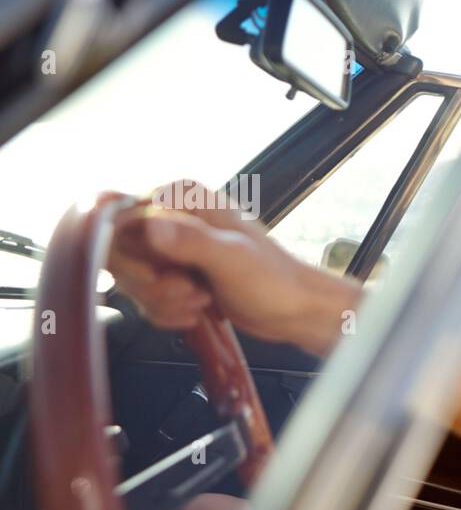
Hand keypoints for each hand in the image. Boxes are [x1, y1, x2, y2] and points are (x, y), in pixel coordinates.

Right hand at [106, 180, 360, 354]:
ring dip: (161, 301)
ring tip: (200, 300)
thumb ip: (191, 240)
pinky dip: (167, 311)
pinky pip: (146, 297)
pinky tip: (196, 311)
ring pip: (131, 279)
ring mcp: (169, 247)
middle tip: (188, 291)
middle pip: (118, 253)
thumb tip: (151, 224)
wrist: (295, 310)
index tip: (154, 278)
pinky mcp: (172, 274)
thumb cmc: (273, 280)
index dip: (125, 255)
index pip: (116, 218)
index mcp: (179, 198)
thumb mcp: (232, 258)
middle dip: (149, 284)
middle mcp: (169, 216)